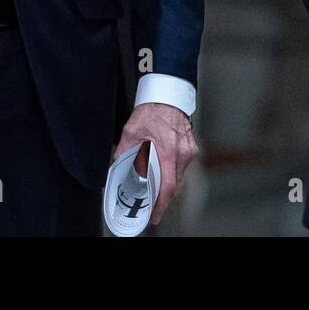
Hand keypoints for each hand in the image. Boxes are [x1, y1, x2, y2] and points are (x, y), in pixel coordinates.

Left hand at [111, 102, 197, 225]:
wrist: (167, 95)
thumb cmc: (151, 110)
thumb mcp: (131, 131)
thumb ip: (124, 152)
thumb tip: (117, 168)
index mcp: (168, 150)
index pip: (168, 186)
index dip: (162, 204)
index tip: (155, 215)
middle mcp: (182, 152)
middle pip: (175, 185)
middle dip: (163, 198)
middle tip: (152, 207)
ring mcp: (189, 150)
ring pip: (179, 177)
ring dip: (167, 185)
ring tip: (155, 188)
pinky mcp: (191, 147)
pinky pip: (182, 166)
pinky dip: (172, 172)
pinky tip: (163, 171)